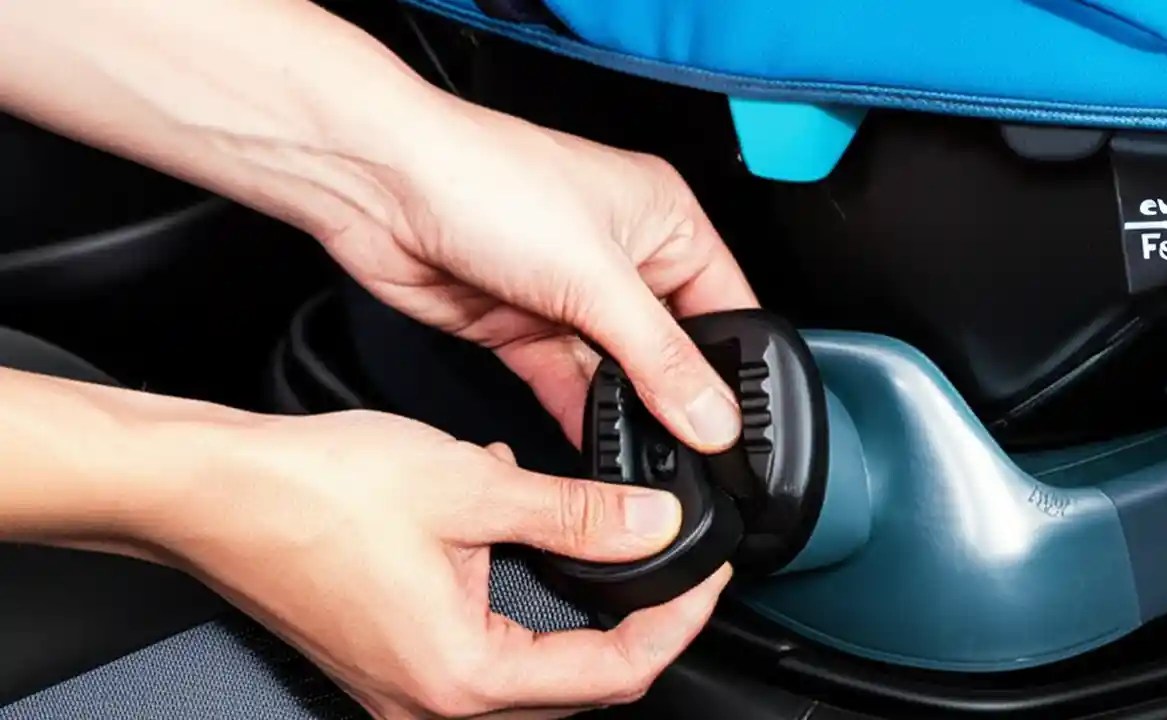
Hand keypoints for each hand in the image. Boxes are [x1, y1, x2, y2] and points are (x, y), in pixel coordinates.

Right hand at [152, 410, 730, 718]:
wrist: (211, 490)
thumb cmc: (310, 493)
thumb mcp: (471, 487)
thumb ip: (574, 514)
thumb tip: (651, 527)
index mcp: (462, 676)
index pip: (616, 671)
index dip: (675, 618)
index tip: (704, 573)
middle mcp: (434, 701)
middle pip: (579, 681)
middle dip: (635, 619)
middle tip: (670, 562)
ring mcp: (407, 687)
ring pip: (532, 665)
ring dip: (574, 606)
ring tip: (598, 538)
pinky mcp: (388, 659)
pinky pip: (481, 644)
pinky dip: (517, 597)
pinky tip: (511, 533)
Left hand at [317, 102, 758, 450]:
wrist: (379, 185)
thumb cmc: (485, 181)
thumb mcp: (595, 277)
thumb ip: (658, 358)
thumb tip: (711, 417)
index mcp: (662, 219)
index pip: (726, 304)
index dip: (735, 366)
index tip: (737, 427)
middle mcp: (620, 256)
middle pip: (669, 348)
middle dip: (675, 398)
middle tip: (691, 453)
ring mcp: (568, 293)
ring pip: (615, 372)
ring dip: (624, 412)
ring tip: (643, 458)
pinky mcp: (521, 325)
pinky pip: (563, 382)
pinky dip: (576, 414)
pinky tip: (592, 446)